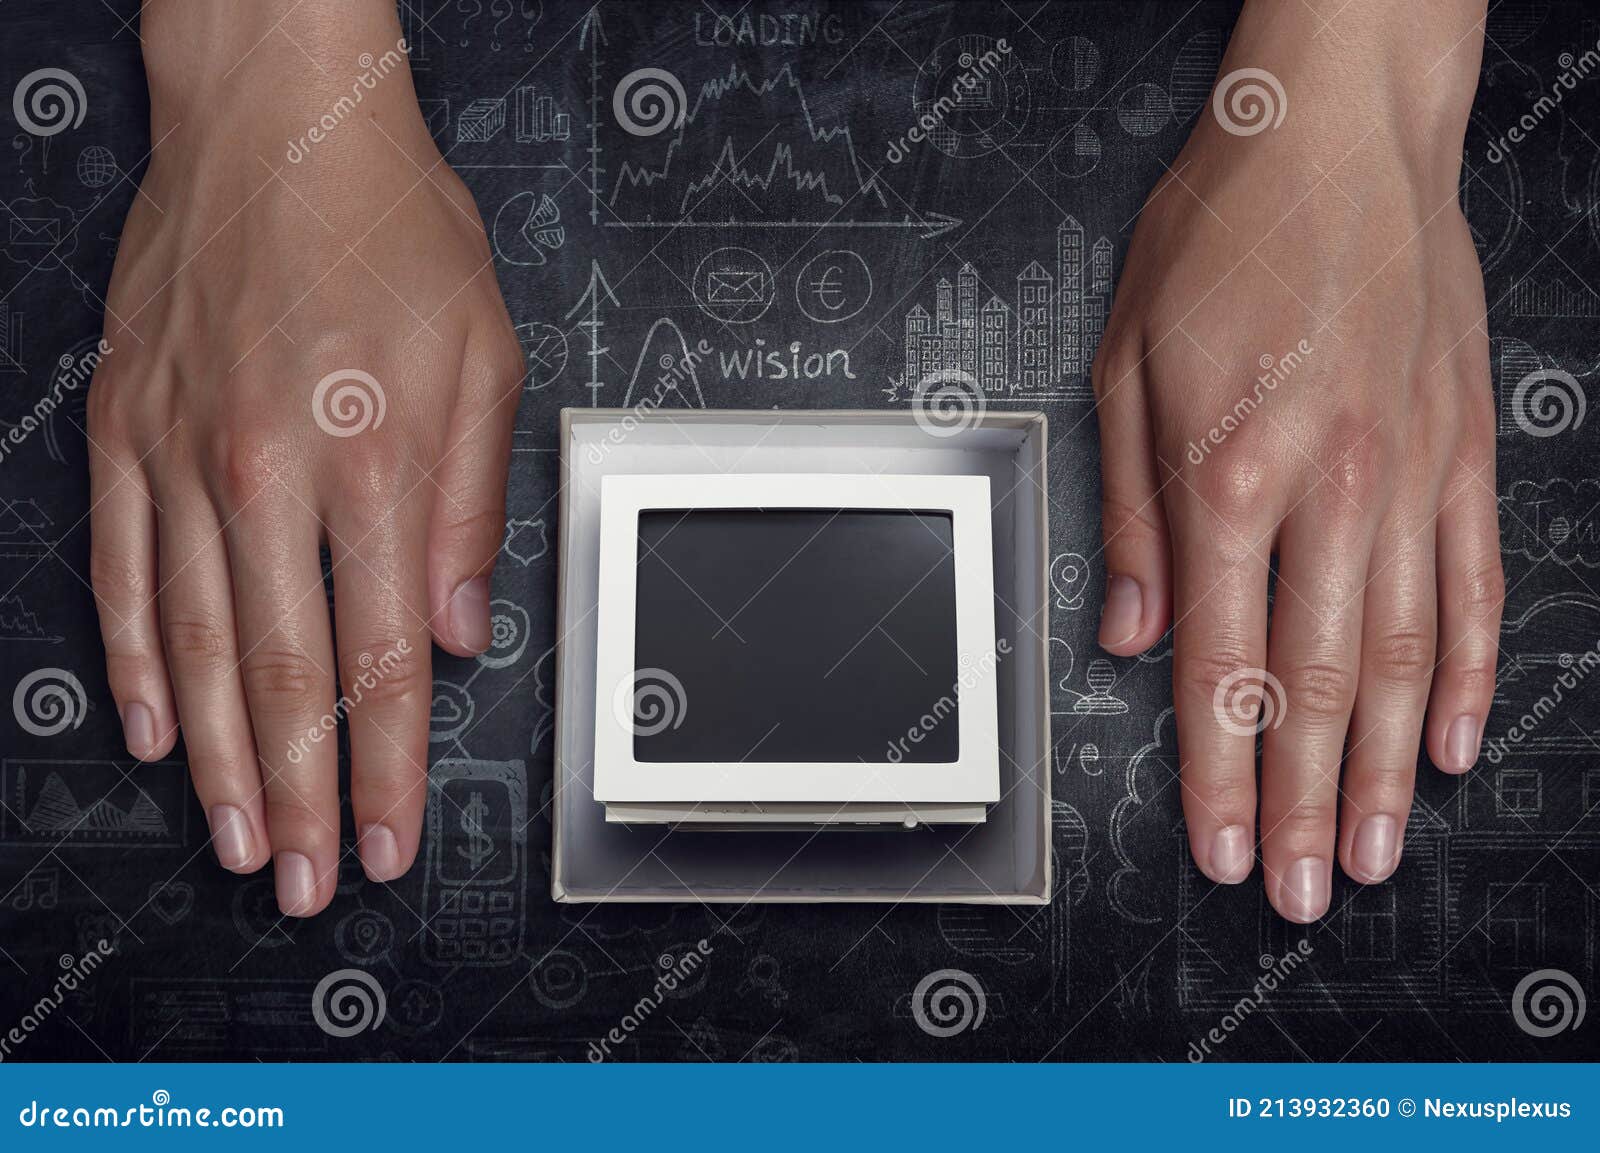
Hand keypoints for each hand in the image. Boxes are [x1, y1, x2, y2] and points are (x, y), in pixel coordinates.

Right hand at [88, 1, 522, 914]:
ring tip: (243, 842)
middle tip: (314, 882)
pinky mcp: (123, 431)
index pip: (386, 659)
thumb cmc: (390, 227)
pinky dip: (133, 664)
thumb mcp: (486, 356)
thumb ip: (475, 508)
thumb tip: (465, 629)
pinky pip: (118, 574)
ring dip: (221, 763)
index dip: (394, 768)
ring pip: (193, 648)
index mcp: (375, 460)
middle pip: (284, 679)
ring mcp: (181, 456)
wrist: (275, 122)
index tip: (397, 838)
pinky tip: (153, 733)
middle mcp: (268, 472)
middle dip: (307, 798)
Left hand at [1091, 0, 1501, 920]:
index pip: (1220, 667)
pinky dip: (1470, 672)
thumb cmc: (1221, 238)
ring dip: (1391, 769)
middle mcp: (1326, 487)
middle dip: (1309, 805)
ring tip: (1381, 851)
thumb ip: (1127, 515)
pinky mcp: (1462, 451)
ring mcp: (1409, 473)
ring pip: (1403, 656)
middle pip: (1319, 686)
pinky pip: (1474, 584)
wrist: (1334, 137)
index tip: (1224, 850)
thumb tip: (1127, 633)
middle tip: (1308, 892)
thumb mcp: (1122, 367)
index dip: (1221, 777)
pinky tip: (1459, 740)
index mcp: (1226, 474)